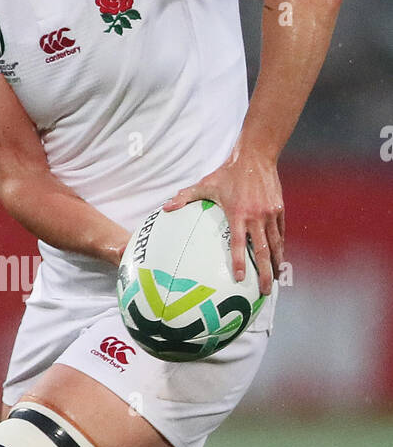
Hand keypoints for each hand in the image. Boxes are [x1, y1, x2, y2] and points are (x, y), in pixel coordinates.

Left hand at [162, 150, 283, 293]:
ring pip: (276, 244)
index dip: (240, 262)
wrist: (256, 156)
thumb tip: (166, 207)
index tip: (240, 279)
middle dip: (266, 273)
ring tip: (275, 279)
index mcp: (238, 214)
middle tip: (265, 291)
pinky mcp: (280, 209)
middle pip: (264, 251)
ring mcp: (271, 214)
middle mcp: (257, 216)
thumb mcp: (205, 184)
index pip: (239, 244)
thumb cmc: (228, 172)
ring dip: (276, 263)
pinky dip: (280, 246)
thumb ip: (185, 197)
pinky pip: (280, 233)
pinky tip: (279, 258)